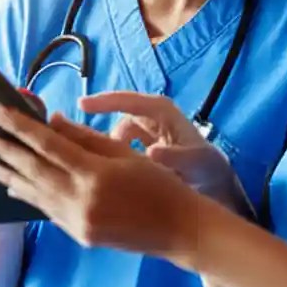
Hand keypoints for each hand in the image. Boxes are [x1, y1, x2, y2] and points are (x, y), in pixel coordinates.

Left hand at [0, 103, 206, 258]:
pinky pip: (46, 211)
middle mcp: (80, 199)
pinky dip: (28, 196)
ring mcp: (77, 221)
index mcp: (94, 173)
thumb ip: (84, 138)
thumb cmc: (159, 184)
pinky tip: (14, 188)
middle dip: (2, 149)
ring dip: (9, 175)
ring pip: (33, 193)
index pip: (46, 142)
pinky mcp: (79, 235)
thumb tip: (51, 121)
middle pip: (32, 168)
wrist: (180, 230)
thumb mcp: (125, 153)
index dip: (17, 124)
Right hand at [80, 91, 236, 200]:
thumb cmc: (206, 168)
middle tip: (72, 139)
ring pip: (115, 134)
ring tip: (90, 162)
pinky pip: (118, 147)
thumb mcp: (194, 163)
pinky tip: (103, 172)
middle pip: (115, 116)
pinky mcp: (139, 147)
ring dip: (104, 147)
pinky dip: (111, 157)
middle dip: (97, 126)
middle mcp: (150, 117)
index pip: (127, 100)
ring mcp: (144, 132)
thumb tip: (150, 154)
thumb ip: (174, 157)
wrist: (214, 186)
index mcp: (161, 112)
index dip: (103, 101)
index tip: (81, 105)